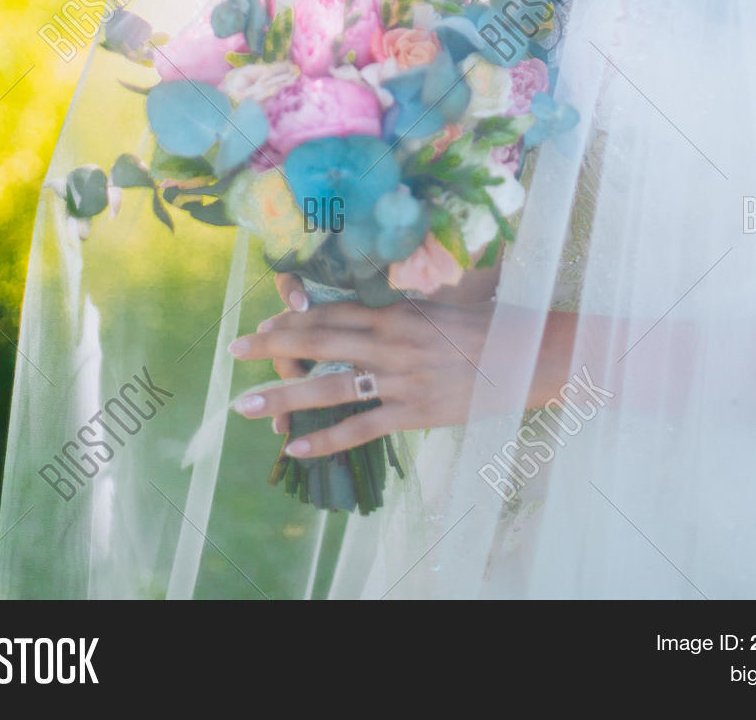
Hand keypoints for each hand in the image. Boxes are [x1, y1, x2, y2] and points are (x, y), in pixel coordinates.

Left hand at [228, 295, 508, 457]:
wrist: (521, 356)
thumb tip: (358, 312)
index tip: (261, 326)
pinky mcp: (412, 413)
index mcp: (393, 312)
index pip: (331, 313)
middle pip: (319, 342)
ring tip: (245, 404)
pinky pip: (360, 428)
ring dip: (283, 397)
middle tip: (234, 351)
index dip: (293, 319)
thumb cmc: (478, 327)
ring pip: (329, 388)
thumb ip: (393, 311)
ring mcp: (399, 380)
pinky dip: (325, 439)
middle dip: (272, 348)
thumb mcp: (431, 308)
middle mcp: (390, 343)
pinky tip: (296, 448)